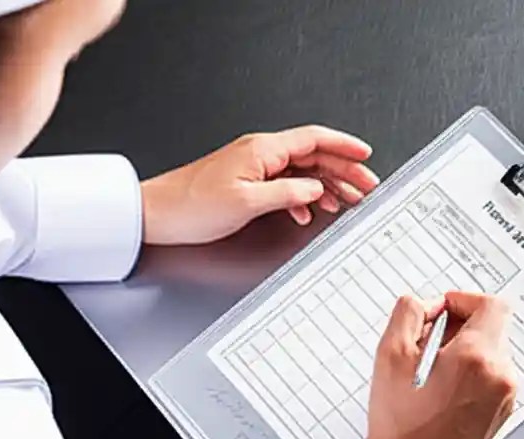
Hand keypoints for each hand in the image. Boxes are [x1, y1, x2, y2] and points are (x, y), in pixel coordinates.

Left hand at [140, 125, 380, 245]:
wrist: (158, 213)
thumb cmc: (192, 206)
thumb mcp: (247, 203)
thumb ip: (288, 193)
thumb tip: (315, 188)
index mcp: (263, 150)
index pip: (315, 139)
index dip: (344, 146)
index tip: (366, 155)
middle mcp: (260, 153)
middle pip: (313, 155)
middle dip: (343, 170)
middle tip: (365, 186)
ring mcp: (254, 167)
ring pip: (302, 171)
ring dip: (326, 186)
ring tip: (346, 201)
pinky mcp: (247, 182)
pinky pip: (285, 184)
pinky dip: (302, 196)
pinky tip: (308, 211)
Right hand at [333, 291, 516, 438]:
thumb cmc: (399, 427)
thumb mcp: (390, 356)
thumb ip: (408, 313)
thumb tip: (426, 303)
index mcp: (478, 358)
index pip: (490, 304)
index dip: (463, 299)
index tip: (443, 309)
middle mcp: (500, 376)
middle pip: (492, 326)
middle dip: (460, 325)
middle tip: (428, 340)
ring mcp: (506, 396)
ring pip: (493, 350)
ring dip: (466, 348)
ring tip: (432, 368)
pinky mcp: (503, 411)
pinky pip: (493, 374)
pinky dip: (473, 370)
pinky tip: (443, 387)